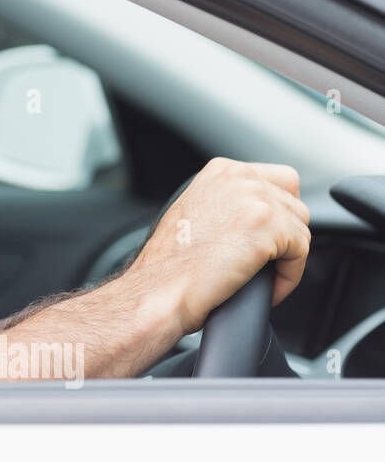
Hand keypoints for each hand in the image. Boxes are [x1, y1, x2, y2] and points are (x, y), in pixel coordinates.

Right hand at [127, 157, 310, 337]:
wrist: (159, 290)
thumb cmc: (169, 265)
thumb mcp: (195, 213)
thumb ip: (228, 203)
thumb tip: (259, 218)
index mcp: (222, 171)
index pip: (280, 181)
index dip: (279, 215)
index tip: (268, 240)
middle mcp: (240, 177)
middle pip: (295, 205)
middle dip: (285, 238)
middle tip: (265, 264)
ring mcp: (255, 199)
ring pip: (302, 230)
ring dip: (288, 259)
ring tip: (263, 279)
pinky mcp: (269, 226)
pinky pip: (302, 253)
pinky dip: (290, 276)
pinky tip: (268, 289)